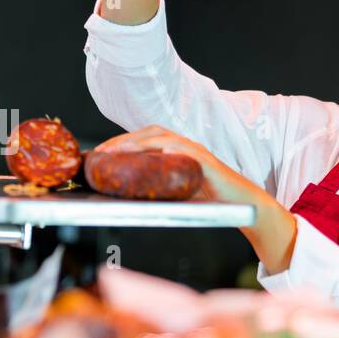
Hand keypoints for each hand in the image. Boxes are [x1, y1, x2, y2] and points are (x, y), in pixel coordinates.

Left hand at [97, 125, 299, 273]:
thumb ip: (153, 186)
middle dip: (123, 140)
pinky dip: (172, 148)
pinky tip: (159, 150)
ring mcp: (196, 151)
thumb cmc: (206, 198)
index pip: (143, 137)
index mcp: (174, 149)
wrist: (238, 206)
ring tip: (119, 151)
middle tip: (102, 152)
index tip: (99, 153)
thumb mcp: (173, 191)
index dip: (121, 142)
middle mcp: (184, 145)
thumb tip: (121, 193)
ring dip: (139, 142)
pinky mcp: (208, 163)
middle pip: (149, 132)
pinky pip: (188, 151)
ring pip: (164, 137)